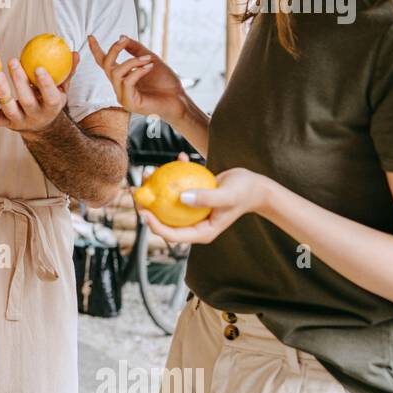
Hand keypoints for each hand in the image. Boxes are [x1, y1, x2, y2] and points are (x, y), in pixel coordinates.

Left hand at [0, 58, 73, 132]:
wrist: (40, 125)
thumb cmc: (50, 99)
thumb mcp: (61, 88)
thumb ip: (67, 72)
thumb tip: (75, 53)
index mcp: (52, 107)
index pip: (50, 97)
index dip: (45, 84)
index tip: (38, 67)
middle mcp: (36, 116)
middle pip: (27, 101)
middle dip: (19, 81)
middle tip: (12, 61)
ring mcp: (20, 121)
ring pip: (9, 109)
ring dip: (2, 92)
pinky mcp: (5, 124)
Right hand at [88, 34, 186, 123]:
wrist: (179, 100)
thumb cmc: (165, 83)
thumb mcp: (150, 59)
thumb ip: (136, 49)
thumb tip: (122, 36)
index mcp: (123, 77)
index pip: (105, 63)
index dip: (96, 50)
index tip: (91, 36)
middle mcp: (120, 87)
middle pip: (106, 65)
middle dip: (114, 50)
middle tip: (124, 41)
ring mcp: (123, 96)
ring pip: (116, 73)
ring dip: (133, 62)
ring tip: (148, 60)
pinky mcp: (129, 103)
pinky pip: (127, 82)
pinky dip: (138, 72)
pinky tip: (149, 67)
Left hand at [137, 167, 271, 244]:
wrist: (255, 186)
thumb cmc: (244, 192)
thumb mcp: (227, 195)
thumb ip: (207, 198)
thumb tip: (181, 197)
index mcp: (201, 232)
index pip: (172, 235)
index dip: (154, 226)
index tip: (143, 211)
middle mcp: (194, 224)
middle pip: (165, 219)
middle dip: (147, 206)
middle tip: (137, 190)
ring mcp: (193, 211)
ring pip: (168, 202)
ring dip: (157, 186)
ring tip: (149, 171)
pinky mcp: (193, 197)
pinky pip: (179, 187)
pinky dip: (177, 172)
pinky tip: (178, 157)